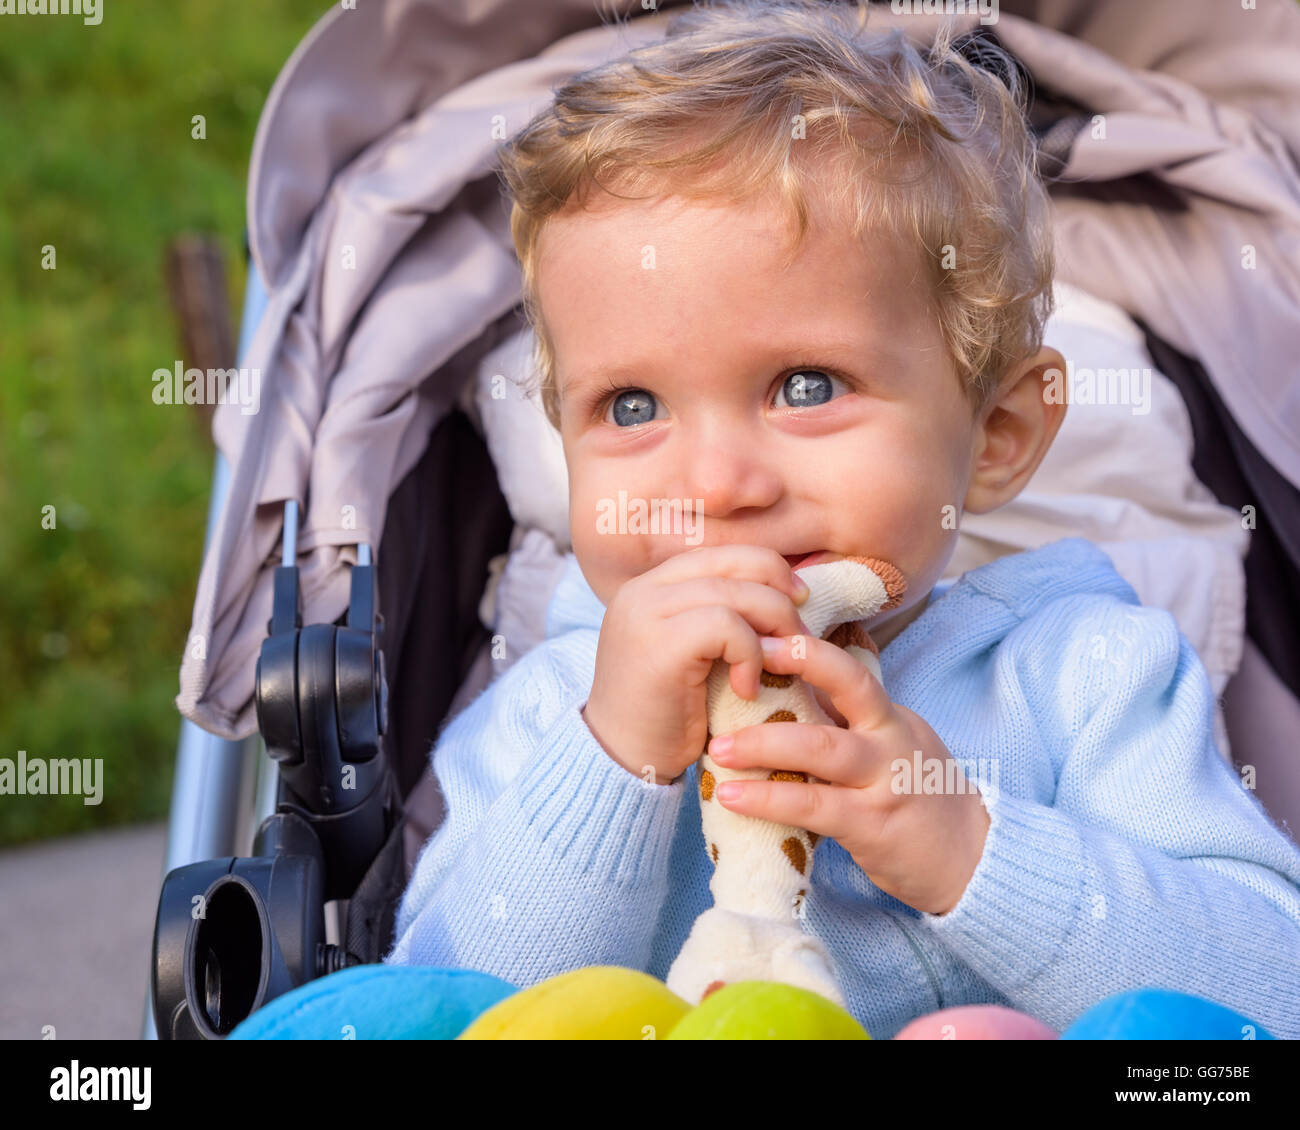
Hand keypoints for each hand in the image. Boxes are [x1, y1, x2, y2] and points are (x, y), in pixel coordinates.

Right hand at [582, 546, 810, 785]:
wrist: (620, 761)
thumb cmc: (667, 713)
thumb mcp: (694, 653)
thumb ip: (719, 616)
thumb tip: (787, 592)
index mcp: (650, 586)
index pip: (721, 553)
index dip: (767, 569)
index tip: (797, 601)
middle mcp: (643, 590)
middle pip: (734, 563)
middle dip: (780, 595)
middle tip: (799, 635)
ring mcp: (646, 613)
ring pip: (736, 592)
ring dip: (773, 627)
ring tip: (779, 664)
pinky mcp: (660, 644)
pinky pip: (727, 626)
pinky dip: (751, 655)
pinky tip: (748, 688)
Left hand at [705, 632, 990, 914]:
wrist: (972, 860)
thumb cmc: (916, 797)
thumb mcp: (888, 747)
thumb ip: (843, 722)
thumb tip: (781, 690)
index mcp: (891, 717)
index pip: (851, 669)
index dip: (807, 649)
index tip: (759, 638)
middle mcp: (891, 740)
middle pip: (847, 687)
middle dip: (789, 669)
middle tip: (733, 666)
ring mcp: (884, 781)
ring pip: (822, 748)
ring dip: (763, 745)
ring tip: (718, 749)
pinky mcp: (872, 826)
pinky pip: (813, 806)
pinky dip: (768, 800)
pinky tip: (732, 797)